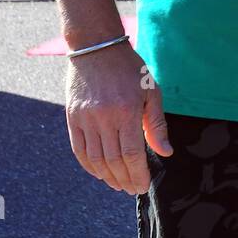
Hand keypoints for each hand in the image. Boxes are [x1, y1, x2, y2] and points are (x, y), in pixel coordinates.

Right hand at [64, 41, 172, 194]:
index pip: (132, 154)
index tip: (143, 186)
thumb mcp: (151, 91)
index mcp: (127, 111)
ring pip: (96, 159)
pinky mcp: (73, 117)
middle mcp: (104, 117)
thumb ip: (156, 124)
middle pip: (114, 160)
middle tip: (132, 189)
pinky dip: (88, 166)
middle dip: (124, 179)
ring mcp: (86, 118)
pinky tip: (99, 173)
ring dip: (107, 177)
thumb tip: (165, 153)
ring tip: (118, 185)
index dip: (137, 174)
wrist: (96, 47)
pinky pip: (79, 149)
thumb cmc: (129, 69)